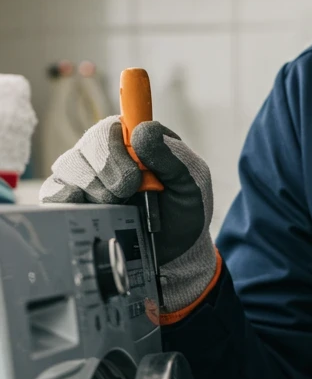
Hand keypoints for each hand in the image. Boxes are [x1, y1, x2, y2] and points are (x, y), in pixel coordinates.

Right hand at [40, 115, 216, 314]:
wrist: (174, 250)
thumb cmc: (184, 209)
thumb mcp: (192, 181)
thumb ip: (172, 155)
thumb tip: (142, 130)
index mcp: (134, 138)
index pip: (110, 128)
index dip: (116, 149)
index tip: (135, 176)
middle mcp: (104, 152)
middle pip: (87, 148)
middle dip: (109, 176)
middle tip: (129, 194)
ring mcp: (84, 175)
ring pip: (69, 168)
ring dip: (94, 192)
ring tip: (117, 207)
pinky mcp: (70, 199)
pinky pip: (53, 193)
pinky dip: (66, 201)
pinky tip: (87, 210)